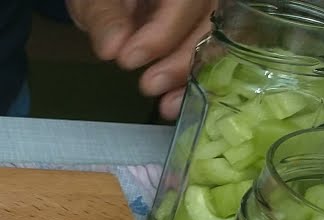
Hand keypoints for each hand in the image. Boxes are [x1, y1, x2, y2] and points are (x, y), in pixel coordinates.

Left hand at [66, 0, 217, 119]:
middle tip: (149, 85)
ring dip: (192, 78)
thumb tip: (113, 48)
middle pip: (211, 23)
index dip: (163, 32)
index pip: (185, 0)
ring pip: (218, 44)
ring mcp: (209, 12)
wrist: (113, 1)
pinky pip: (212, 59)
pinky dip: (195, 84)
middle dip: (183, 60)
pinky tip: (174, 104)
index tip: (129, 59)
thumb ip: (105, 16)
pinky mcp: (207, 36)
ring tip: (166, 105)